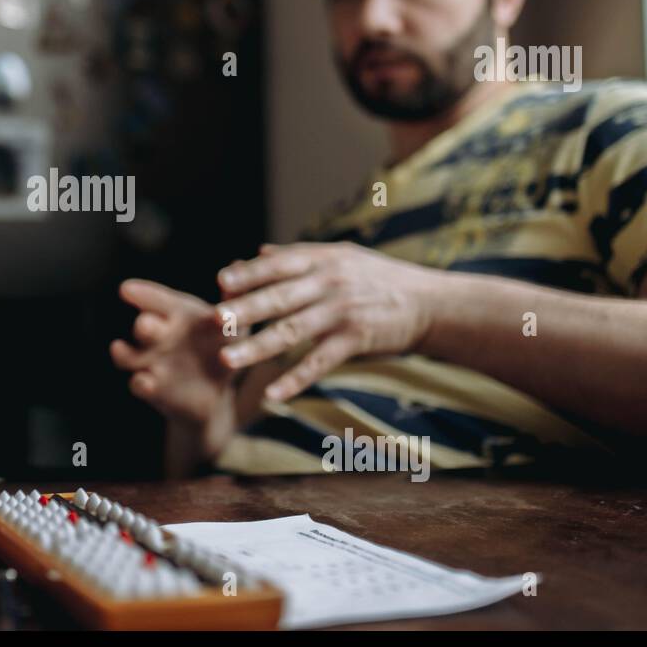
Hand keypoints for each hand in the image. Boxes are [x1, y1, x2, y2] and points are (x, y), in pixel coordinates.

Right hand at [109, 279, 235, 428]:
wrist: (215, 391)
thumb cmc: (222, 347)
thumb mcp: (233, 326)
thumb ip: (234, 301)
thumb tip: (238, 262)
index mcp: (175, 315)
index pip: (155, 300)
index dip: (143, 295)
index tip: (126, 289)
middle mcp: (159, 335)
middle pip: (144, 327)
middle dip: (144, 325)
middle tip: (145, 323)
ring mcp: (151, 361)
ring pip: (129, 356)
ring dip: (126, 353)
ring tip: (120, 350)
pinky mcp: (151, 388)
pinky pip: (140, 385)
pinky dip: (141, 383)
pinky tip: (146, 382)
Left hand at [215, 241, 438, 401]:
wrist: (431, 303)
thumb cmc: (380, 279)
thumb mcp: (343, 256)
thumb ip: (299, 256)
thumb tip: (258, 251)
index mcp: (323, 260)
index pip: (279, 265)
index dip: (249, 273)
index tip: (220, 281)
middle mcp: (329, 283)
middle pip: (280, 298)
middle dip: (245, 309)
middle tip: (215, 320)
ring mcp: (341, 313)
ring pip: (291, 332)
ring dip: (257, 348)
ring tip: (227, 360)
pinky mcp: (355, 340)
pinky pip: (318, 363)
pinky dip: (295, 380)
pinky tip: (272, 395)